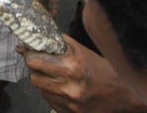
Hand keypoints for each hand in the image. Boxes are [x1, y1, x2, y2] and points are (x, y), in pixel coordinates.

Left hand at [19, 35, 142, 112]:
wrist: (121, 92)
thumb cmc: (99, 68)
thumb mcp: (79, 50)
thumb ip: (54, 44)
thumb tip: (24, 46)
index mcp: (71, 66)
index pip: (34, 61)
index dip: (30, 55)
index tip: (30, 52)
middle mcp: (70, 87)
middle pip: (34, 77)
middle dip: (36, 69)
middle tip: (44, 64)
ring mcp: (71, 103)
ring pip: (41, 90)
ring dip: (44, 82)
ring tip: (58, 76)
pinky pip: (50, 101)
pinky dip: (52, 94)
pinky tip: (64, 88)